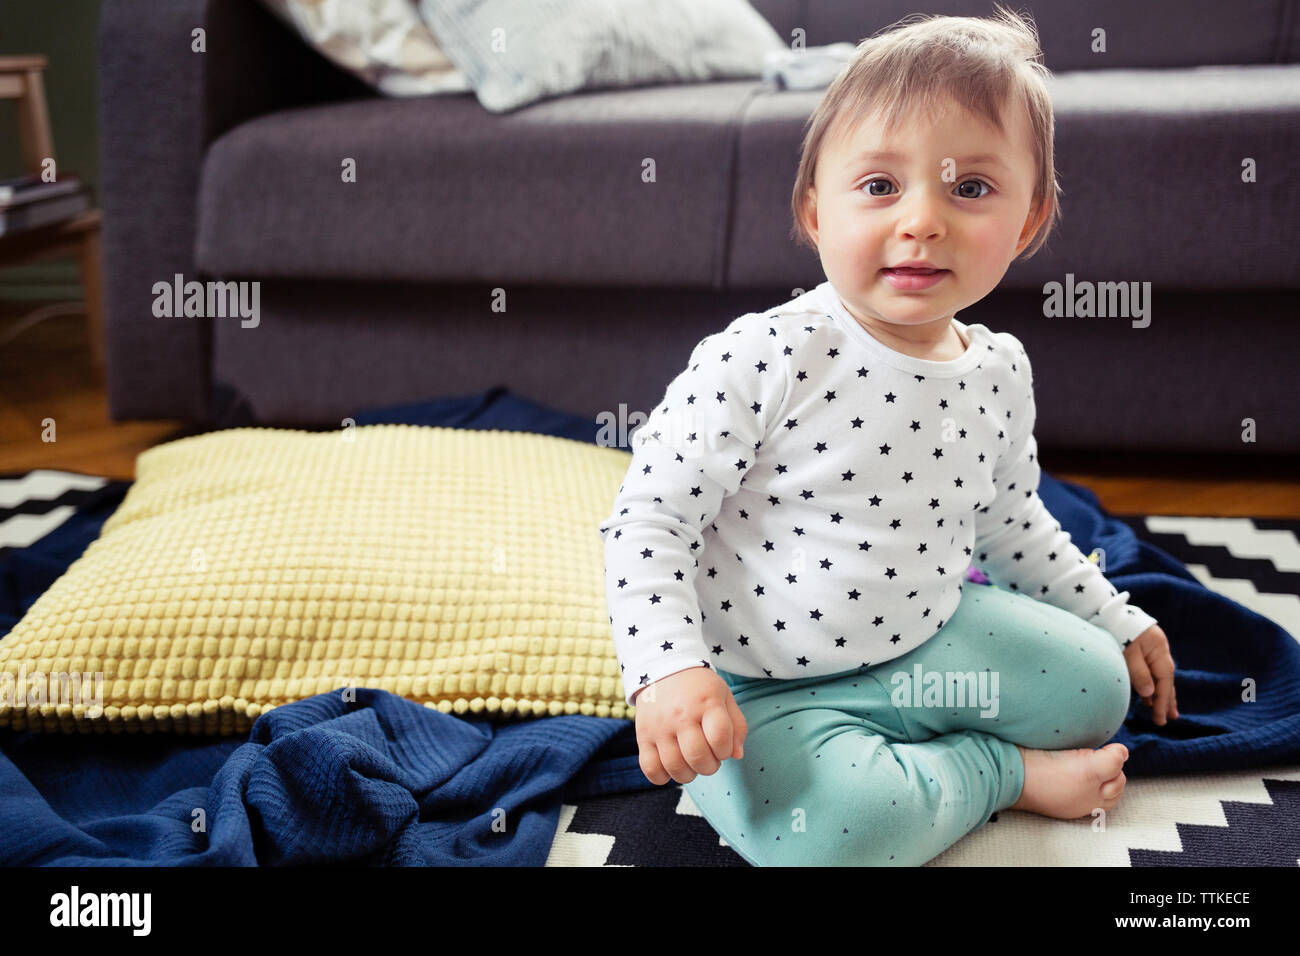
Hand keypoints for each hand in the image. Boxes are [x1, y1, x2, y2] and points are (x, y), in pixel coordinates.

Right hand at [633, 666, 747, 784]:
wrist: (663, 668)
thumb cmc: (699, 687)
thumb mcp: (724, 696)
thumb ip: (736, 725)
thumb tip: (736, 755)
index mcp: (706, 703)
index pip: (720, 738)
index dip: (725, 750)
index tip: (721, 746)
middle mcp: (681, 715)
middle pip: (698, 757)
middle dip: (710, 766)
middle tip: (708, 758)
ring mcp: (659, 726)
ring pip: (675, 767)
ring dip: (689, 774)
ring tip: (690, 763)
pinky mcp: (643, 735)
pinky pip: (650, 768)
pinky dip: (662, 777)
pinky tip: (670, 767)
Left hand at [1123, 624, 1178, 725]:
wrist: (1103, 607)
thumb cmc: (1115, 628)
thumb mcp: (1126, 652)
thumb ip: (1139, 673)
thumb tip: (1150, 694)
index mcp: (1158, 648)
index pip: (1164, 679)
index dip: (1163, 700)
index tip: (1160, 719)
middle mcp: (1158, 647)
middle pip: (1165, 678)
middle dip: (1167, 699)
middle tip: (1170, 718)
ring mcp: (1150, 646)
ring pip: (1158, 674)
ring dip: (1159, 692)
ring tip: (1161, 709)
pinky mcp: (1141, 646)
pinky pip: (1150, 669)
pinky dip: (1150, 682)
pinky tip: (1147, 693)